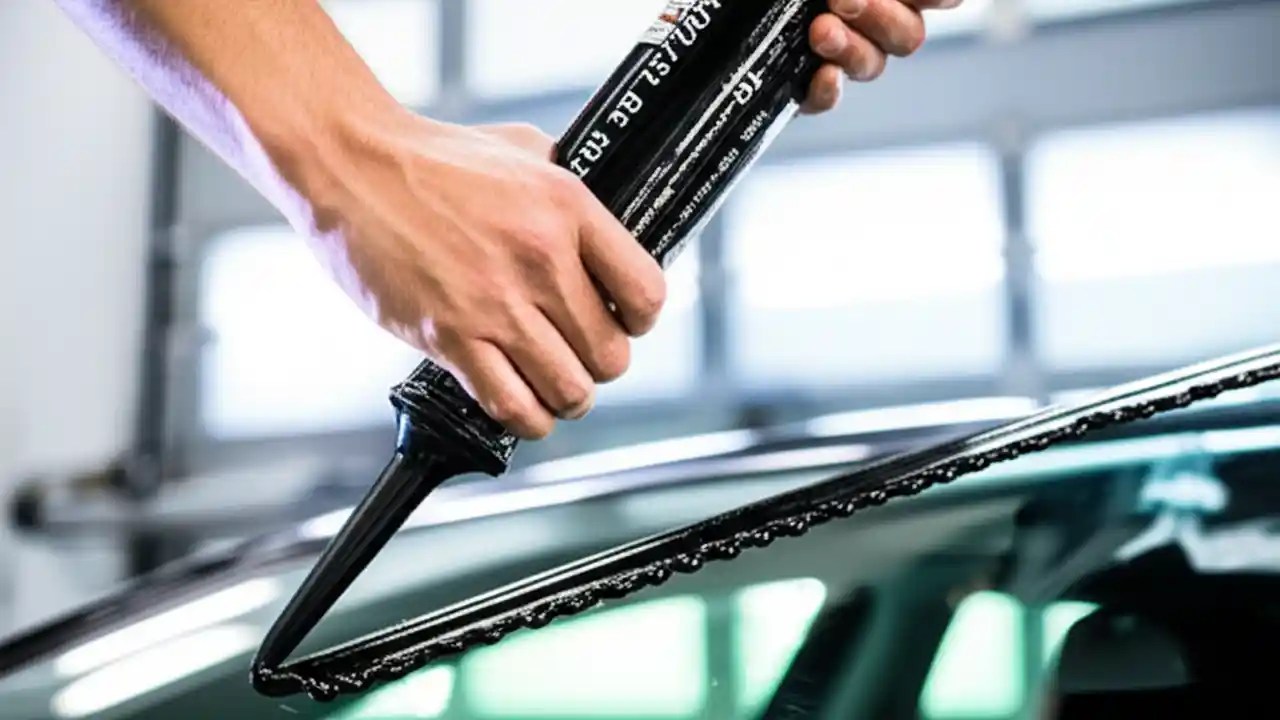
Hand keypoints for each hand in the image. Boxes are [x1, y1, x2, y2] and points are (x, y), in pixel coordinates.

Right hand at [302, 114, 665, 439]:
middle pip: (611, 353)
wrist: (350, 162)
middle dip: (599, 363)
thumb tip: (605, 235)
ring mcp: (495, 302)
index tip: (625, 322)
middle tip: (578, 354)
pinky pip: (513, 406)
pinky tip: (523, 404)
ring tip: (552, 384)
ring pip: (570, 390)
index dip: (639, 319)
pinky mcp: (450, 337)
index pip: (646, 293)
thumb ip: (571, 194)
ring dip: (565, 396)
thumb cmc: (431, 157)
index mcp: (567, 207)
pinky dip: (526, 418)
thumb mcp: (524, 150)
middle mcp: (539, 258)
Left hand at [803, 0, 963, 111]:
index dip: (941, 0)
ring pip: (871, 66)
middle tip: (847, 0)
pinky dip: (827, 91)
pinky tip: (824, 74)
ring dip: (851, 48)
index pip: (940, 0)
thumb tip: (864, 1)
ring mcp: (839, 58)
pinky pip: (824, 100)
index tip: (941, 0)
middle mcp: (871, 23)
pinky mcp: (800, 87)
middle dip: (882, 17)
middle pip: (907, 36)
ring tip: (822, 29)